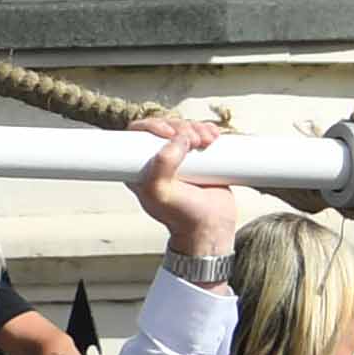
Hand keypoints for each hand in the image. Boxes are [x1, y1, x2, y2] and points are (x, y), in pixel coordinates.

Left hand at [127, 111, 250, 262]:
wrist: (210, 227)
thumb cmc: (181, 216)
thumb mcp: (160, 192)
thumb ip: (162, 165)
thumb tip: (177, 138)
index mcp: (141, 167)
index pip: (139, 135)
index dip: (153, 126)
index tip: (169, 132)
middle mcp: (159, 160)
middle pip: (165, 127)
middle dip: (181, 127)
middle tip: (194, 139)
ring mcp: (181, 158)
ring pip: (185, 129)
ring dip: (197, 128)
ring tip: (207, 141)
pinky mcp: (201, 158)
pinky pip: (203, 135)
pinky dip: (209, 131)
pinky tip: (214, 136)